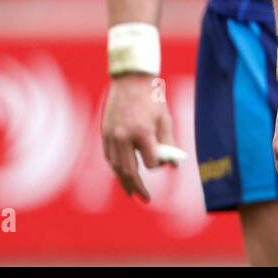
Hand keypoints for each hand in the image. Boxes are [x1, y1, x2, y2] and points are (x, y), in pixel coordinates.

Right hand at [101, 74, 176, 201]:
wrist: (130, 79)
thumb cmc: (152, 98)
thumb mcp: (165, 119)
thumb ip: (168, 143)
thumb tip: (173, 165)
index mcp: (141, 133)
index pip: (150, 162)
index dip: (158, 165)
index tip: (164, 163)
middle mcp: (123, 137)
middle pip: (129, 171)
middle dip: (138, 187)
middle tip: (145, 199)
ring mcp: (111, 135)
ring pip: (115, 166)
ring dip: (124, 181)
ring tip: (132, 192)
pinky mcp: (104, 132)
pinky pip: (108, 156)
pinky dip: (116, 167)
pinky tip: (122, 174)